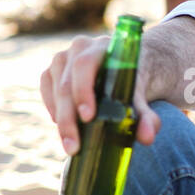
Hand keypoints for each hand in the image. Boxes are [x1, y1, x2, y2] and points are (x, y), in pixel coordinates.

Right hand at [40, 35, 161, 154]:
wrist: (129, 66)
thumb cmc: (137, 80)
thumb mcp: (144, 96)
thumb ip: (148, 116)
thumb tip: (147, 137)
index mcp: (104, 48)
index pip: (85, 65)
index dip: (83, 91)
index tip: (88, 117)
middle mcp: (81, 48)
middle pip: (67, 82)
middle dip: (68, 118)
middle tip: (73, 146)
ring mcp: (65, 57)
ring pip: (55, 87)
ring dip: (60, 118)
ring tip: (70, 145)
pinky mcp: (55, 68)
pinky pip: (46, 87)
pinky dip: (52, 107)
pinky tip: (60, 124)